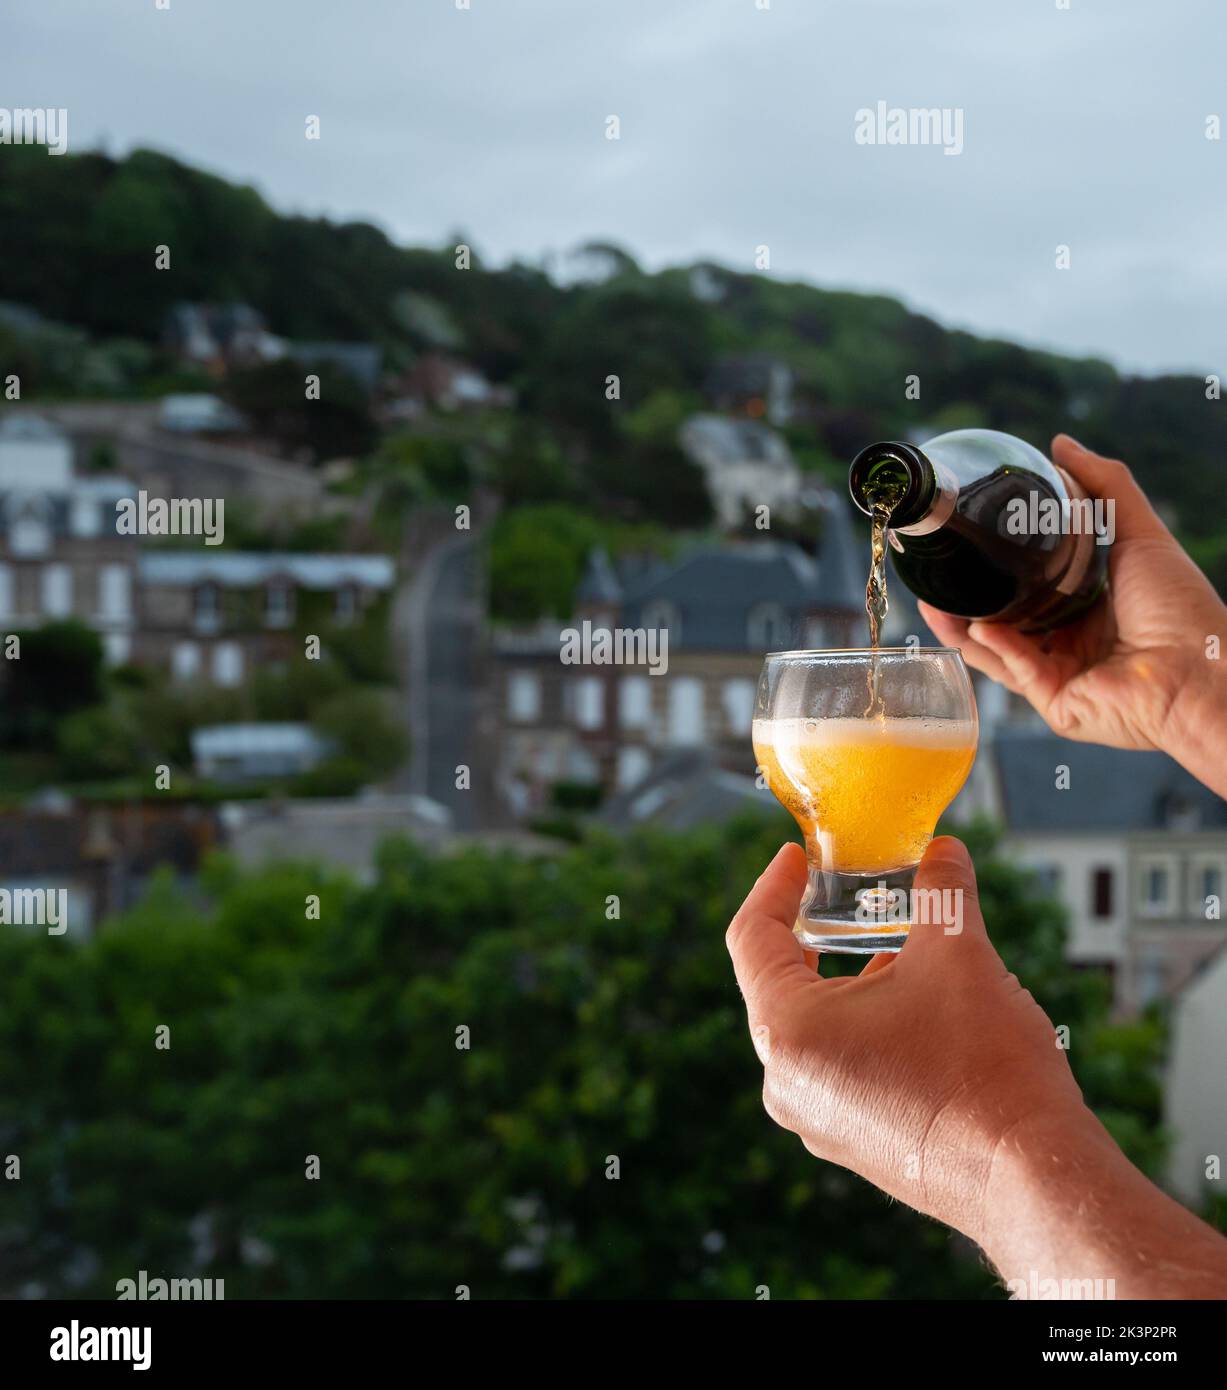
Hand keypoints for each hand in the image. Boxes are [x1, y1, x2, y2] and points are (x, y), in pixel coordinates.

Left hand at [725, 836, 1086, 1245]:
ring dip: (847, 980)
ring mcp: (818, 1121)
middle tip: (842, 896)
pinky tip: (916, 1007)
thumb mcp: (959, 953)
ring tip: (897, 949)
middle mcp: (787, 1084)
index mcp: (786, 1033)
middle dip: (814, 933)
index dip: (774, 887)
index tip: (797, 859)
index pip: (752, 939)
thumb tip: (943, 851)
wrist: (1033, 1177)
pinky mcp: (853, 1142)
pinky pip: (838, 1065)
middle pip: (779, 983)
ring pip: (814, 1026)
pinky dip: (863, 1025)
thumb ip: (942, 890)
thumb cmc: (985, 1068)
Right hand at [919, 435, 1226, 763]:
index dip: (992, 570)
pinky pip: (1015, 672)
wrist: (1202, 670)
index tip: (961, 545)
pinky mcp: (1055, 704)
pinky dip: (995, 648)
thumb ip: (1104, 486)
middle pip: (1000, 621)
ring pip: (994, 651)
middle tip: (932, 574)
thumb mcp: (1141, 534)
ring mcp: (1058, 676)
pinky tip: (978, 626)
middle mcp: (1068, 644)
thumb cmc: (1184, 609)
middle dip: (962, 602)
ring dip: (960, 628)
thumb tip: (1061, 443)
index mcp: (1085, 608)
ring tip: (931, 601)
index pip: (1025, 588)